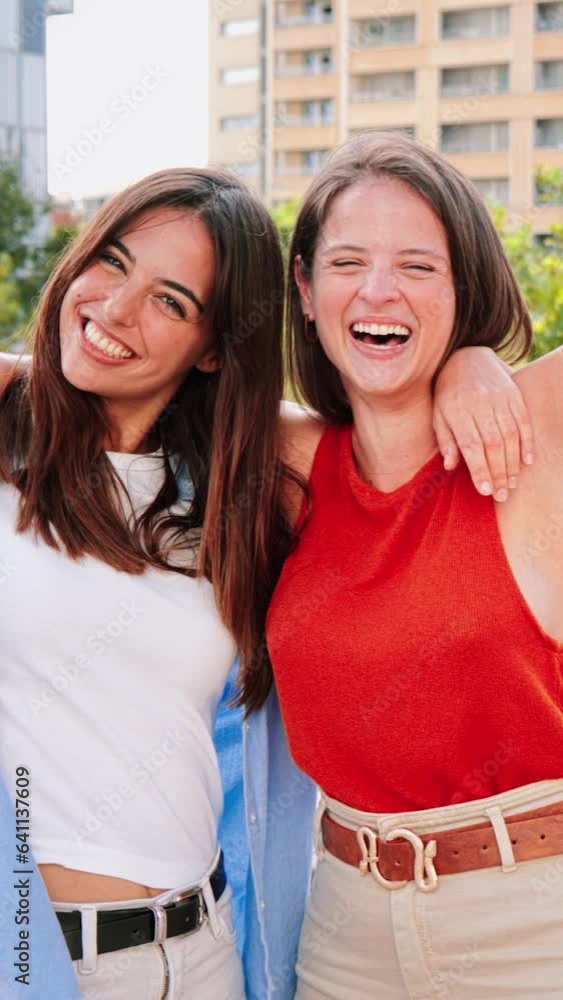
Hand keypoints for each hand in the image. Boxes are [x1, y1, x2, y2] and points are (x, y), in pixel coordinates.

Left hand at [433, 347, 534, 501]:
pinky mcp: (513, 394)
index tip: (486, 491)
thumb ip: (445, 440)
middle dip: (498, 472)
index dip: (480, 469)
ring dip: (513, 463)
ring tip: (512, 484)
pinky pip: (524, 420)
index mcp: (457, 410)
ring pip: (510, 435)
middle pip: (493, 443)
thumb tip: (451, 466)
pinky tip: (527, 461)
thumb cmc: (447, 393)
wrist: (465, 357)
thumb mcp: (438, 415)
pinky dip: (527, 442)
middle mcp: (479, 403)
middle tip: (501, 495)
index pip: (471, 445)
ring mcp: (499, 397)